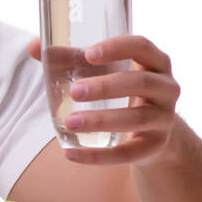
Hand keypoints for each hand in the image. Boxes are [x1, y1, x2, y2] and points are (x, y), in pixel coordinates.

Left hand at [28, 34, 181, 165]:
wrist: (152, 129)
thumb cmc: (121, 89)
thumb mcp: (104, 72)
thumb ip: (72, 58)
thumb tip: (34, 46)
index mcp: (154, 61)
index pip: (141, 46)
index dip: (117, 48)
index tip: (89, 53)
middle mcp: (166, 87)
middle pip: (140, 83)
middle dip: (105, 87)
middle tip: (74, 92)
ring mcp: (164, 118)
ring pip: (136, 118)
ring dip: (101, 121)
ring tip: (70, 122)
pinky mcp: (156, 145)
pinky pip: (128, 153)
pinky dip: (99, 156)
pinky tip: (71, 153)